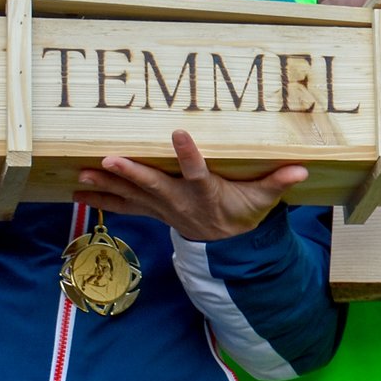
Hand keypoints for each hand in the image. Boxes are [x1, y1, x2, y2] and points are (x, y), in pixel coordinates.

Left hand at [74, 129, 306, 241]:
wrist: (226, 247)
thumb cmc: (243, 214)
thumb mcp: (263, 201)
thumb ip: (278, 183)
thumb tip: (302, 169)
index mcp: (206, 193)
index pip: (197, 172)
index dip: (188, 155)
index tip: (179, 134)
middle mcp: (179, 201)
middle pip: (153, 186)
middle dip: (130, 173)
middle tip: (107, 160)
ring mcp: (162, 208)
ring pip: (130, 195)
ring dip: (105, 186)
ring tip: (81, 174)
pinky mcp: (151, 211)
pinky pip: (123, 205)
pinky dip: (101, 198)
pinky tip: (77, 191)